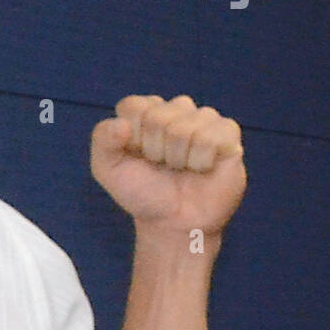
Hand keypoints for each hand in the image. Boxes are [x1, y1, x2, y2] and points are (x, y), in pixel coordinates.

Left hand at [90, 94, 246, 239]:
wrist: (173, 222)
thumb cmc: (141, 192)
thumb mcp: (107, 169)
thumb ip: (102, 140)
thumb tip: (122, 123)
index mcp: (144, 111)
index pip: (133, 106)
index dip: (133, 137)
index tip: (137, 155)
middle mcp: (174, 109)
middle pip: (158, 117)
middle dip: (155, 150)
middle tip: (161, 165)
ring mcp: (202, 119)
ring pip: (185, 128)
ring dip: (179, 157)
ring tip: (181, 167)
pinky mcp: (227, 133)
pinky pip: (212, 137)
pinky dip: (202, 160)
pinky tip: (202, 167)